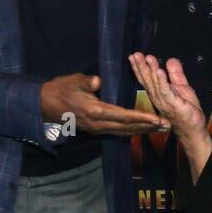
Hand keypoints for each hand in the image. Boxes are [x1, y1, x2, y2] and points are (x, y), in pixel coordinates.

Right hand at [40, 72, 169, 137]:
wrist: (45, 105)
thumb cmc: (60, 89)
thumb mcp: (73, 81)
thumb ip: (87, 82)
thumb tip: (98, 81)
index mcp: (94, 112)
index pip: (122, 115)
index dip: (140, 117)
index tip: (156, 118)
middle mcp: (98, 124)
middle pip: (127, 127)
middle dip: (148, 127)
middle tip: (166, 125)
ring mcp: (97, 129)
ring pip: (124, 131)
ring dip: (142, 130)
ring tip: (159, 129)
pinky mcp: (96, 130)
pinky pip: (117, 132)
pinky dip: (132, 130)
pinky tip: (142, 129)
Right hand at [128, 54, 207, 142]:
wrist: (193, 128)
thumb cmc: (186, 111)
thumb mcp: (181, 87)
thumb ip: (175, 73)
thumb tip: (170, 59)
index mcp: (158, 93)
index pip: (146, 78)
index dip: (140, 67)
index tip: (135, 56)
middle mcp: (157, 98)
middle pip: (147, 80)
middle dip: (141, 66)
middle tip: (135, 54)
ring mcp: (164, 102)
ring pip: (155, 84)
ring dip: (150, 70)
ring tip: (147, 58)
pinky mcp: (174, 105)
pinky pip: (166, 91)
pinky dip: (162, 81)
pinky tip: (159, 71)